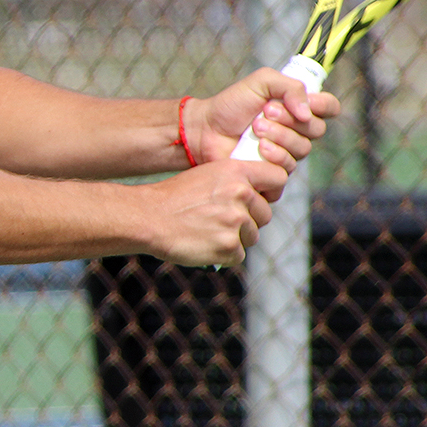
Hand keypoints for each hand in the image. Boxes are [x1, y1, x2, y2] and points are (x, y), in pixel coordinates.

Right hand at [143, 159, 289, 267]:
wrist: (148, 217)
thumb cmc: (175, 197)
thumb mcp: (207, 175)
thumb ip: (236, 182)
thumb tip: (258, 197)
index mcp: (236, 171)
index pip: (278, 177)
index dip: (271, 190)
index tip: (261, 197)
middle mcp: (241, 194)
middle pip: (265, 214)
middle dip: (249, 220)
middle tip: (222, 221)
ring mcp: (236, 221)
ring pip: (252, 236)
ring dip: (235, 238)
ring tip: (207, 231)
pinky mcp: (229, 247)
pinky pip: (238, 255)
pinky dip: (223, 255)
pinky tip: (203, 244)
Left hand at [186, 69, 341, 169]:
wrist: (205, 129)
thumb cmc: (232, 104)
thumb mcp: (261, 82)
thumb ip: (289, 87)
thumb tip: (308, 111)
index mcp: (297, 107)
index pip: (329, 107)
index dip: (323, 106)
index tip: (303, 103)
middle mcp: (297, 131)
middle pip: (316, 129)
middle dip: (290, 119)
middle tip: (265, 112)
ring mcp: (287, 153)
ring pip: (302, 149)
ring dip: (279, 135)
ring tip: (255, 128)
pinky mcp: (274, 173)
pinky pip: (288, 169)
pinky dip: (274, 156)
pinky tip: (258, 148)